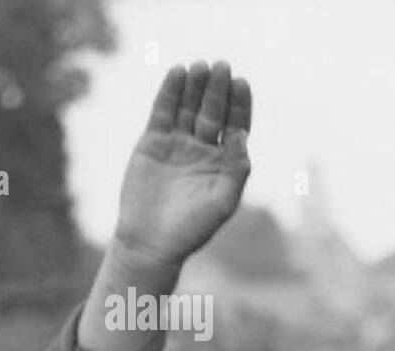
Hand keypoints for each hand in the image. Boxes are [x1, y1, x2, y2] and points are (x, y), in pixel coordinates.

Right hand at [112, 61, 251, 270]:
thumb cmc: (193, 227)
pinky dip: (170, 93)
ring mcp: (178, 144)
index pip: (236, 126)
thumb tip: (243, 135)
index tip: (243, 83)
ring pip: (188, 108)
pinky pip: (163, 112)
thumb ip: (237, 169)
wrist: (151, 240)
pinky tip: (178, 73)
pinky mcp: (153, 142)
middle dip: (218, 90)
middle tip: (222, 66)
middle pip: (213, 112)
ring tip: (201, 66)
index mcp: (225, 163)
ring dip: (195, 87)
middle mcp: (203, 150)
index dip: (239, 105)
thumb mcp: (223, 200)